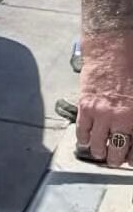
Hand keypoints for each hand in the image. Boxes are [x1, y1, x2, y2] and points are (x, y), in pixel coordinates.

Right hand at [77, 31, 132, 165]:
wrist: (113, 51)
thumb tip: (132, 130)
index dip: (132, 158)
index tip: (130, 160)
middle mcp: (121, 119)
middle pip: (118, 150)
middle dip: (117, 159)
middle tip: (116, 161)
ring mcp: (102, 114)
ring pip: (98, 144)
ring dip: (99, 152)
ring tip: (100, 154)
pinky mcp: (86, 106)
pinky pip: (82, 130)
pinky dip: (83, 139)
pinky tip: (85, 141)